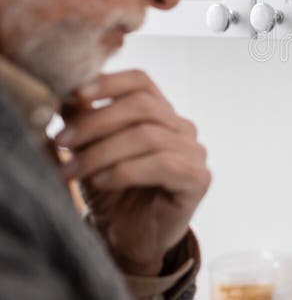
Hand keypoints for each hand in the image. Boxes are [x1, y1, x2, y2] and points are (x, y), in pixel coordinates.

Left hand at [57, 70, 210, 275]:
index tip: (75, 94)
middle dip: (97, 121)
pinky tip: (103, 181)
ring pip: (148, 136)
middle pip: (143, 106)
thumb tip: (63, 94)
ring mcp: (195, 152)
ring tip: (73, 170)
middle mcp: (183, 128)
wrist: (127, 238)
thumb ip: (82, 120)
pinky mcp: (199, 179)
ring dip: (103, 152)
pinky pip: (162, 165)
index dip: (110, 82)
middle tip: (62, 142)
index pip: (142, 82)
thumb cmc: (111, 192)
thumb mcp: (89, 150)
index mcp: (160, 113)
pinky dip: (126, 170)